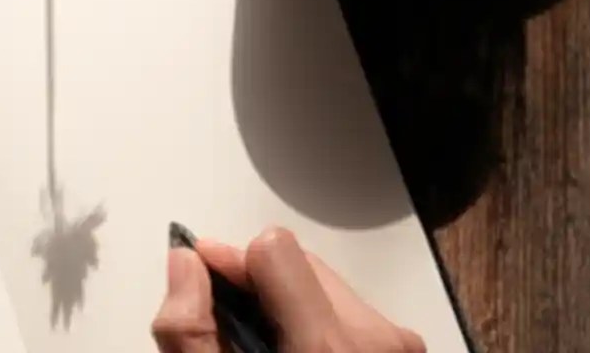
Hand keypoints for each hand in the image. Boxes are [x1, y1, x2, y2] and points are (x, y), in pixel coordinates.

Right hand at [152, 228, 424, 352]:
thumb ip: (189, 331)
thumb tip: (184, 262)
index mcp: (327, 347)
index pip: (273, 247)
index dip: (229, 262)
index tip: (205, 286)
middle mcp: (378, 339)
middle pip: (297, 260)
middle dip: (256, 287)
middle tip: (231, 333)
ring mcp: (399, 346)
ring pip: (323, 285)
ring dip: (287, 307)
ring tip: (266, 349)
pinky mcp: (405, 350)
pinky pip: (349, 313)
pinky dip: (318, 326)